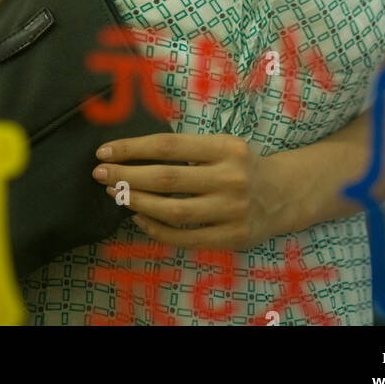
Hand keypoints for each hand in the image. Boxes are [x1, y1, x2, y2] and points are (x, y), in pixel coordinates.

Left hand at [91, 131, 297, 249]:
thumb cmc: (242, 165)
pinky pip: (187, 237)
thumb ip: (187, 150)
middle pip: (167, 179)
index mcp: (225, 148)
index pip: (169, 146)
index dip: (133, 149)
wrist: (285, 193)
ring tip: (116, 196)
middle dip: (127, 176)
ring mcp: (232, 210)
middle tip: (100, 174)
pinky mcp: (233, 237)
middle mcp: (230, 177)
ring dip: (139, 203)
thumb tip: (135, 156)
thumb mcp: (222, 146)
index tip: (105, 151)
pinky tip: (140, 219)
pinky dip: (159, 230)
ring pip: (174, 210)